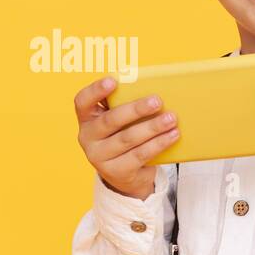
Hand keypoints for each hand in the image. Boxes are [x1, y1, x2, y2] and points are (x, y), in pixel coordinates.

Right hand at [74, 76, 179, 198]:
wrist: (126, 174)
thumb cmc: (124, 135)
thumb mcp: (119, 121)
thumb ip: (125, 105)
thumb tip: (154, 90)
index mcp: (87, 118)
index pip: (82, 101)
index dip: (95, 90)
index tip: (113, 81)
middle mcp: (87, 138)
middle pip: (110, 120)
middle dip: (136, 109)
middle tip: (157, 101)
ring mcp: (100, 157)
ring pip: (128, 138)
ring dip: (152, 127)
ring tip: (171, 119)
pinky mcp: (116, 172)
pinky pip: (140, 155)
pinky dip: (158, 144)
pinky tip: (172, 135)